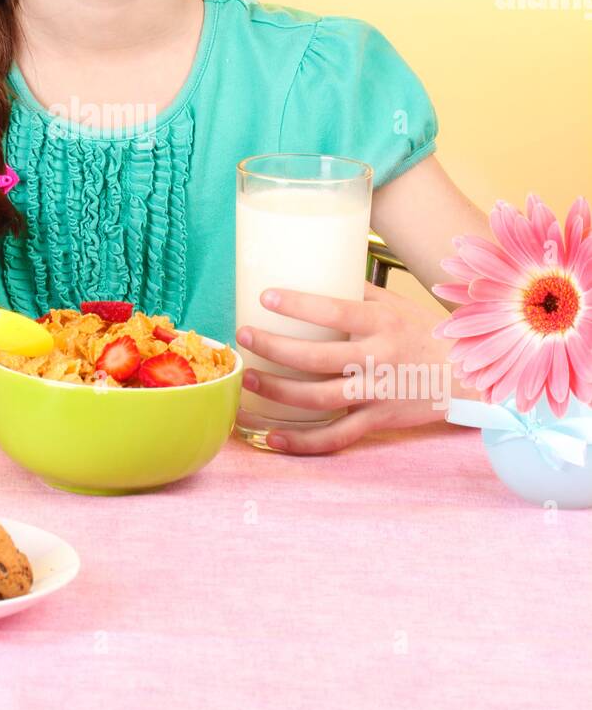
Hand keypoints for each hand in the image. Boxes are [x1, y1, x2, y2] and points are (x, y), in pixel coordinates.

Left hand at [236, 282, 457, 453]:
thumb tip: (314, 267)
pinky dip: (303, 442)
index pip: (335, 311)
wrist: (464, 375)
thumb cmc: (422, 332)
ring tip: (248, 378)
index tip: (265, 297)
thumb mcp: (395, 304)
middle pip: (317, 358)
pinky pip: (336, 437)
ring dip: (278, 391)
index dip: (299, 305)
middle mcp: (378, 359)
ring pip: (320, 399)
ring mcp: (378, 393)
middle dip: (274, 348)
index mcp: (382, 323)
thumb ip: (357, 291)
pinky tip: (273, 437)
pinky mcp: (378, 421)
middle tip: (244, 335)